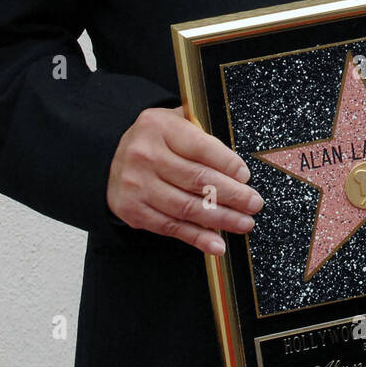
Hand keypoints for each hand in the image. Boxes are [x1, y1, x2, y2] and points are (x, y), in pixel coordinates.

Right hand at [106, 105, 261, 253]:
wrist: (111, 159)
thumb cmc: (156, 140)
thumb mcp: (175, 122)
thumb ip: (202, 133)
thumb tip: (238, 166)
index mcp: (159, 127)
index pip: (201, 147)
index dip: (227, 164)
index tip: (246, 176)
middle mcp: (145, 155)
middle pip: (197, 180)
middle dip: (232, 195)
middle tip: (254, 204)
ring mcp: (137, 185)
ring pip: (186, 207)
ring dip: (221, 219)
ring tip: (244, 223)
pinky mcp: (133, 210)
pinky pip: (171, 227)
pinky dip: (197, 238)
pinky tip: (217, 244)